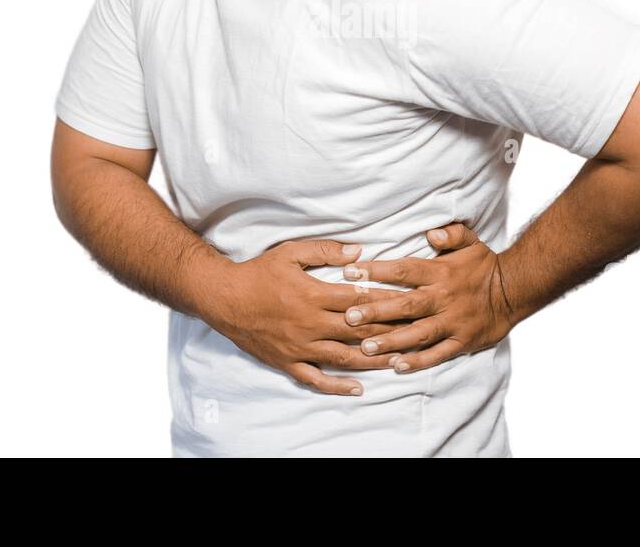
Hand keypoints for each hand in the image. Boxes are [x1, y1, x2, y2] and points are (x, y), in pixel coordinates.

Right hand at [206, 239, 411, 396]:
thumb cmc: (258, 272)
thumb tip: (360, 251)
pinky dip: (338, 385)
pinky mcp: (288, 361)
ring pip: (344, 357)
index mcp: (314, 294)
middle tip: (416, 332)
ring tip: (399, 361)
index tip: (410, 302)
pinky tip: (359, 388)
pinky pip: (316, 378)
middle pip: (358, 330)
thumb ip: (326, 251)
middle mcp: (310, 324)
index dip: (387, 302)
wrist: (224, 298)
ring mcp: (300, 346)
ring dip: (373, 360)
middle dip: (389, 331)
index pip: (360, 300)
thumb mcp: (291, 252)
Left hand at [340, 222, 515, 373]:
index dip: (376, 271)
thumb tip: (431, 232)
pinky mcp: (461, 341)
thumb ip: (451, 233)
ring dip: (391, 340)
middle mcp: (443, 297)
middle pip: (405, 305)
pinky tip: (397, 365)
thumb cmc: (486, 265)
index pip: (403, 270)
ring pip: (417, 333)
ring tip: (366, 347)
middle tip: (349, 317)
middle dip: (376, 310)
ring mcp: (452, 322)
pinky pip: (438, 353)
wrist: (515, 291)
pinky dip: (418, 361)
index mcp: (441, 272)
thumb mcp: (471, 241)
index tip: (350, 272)